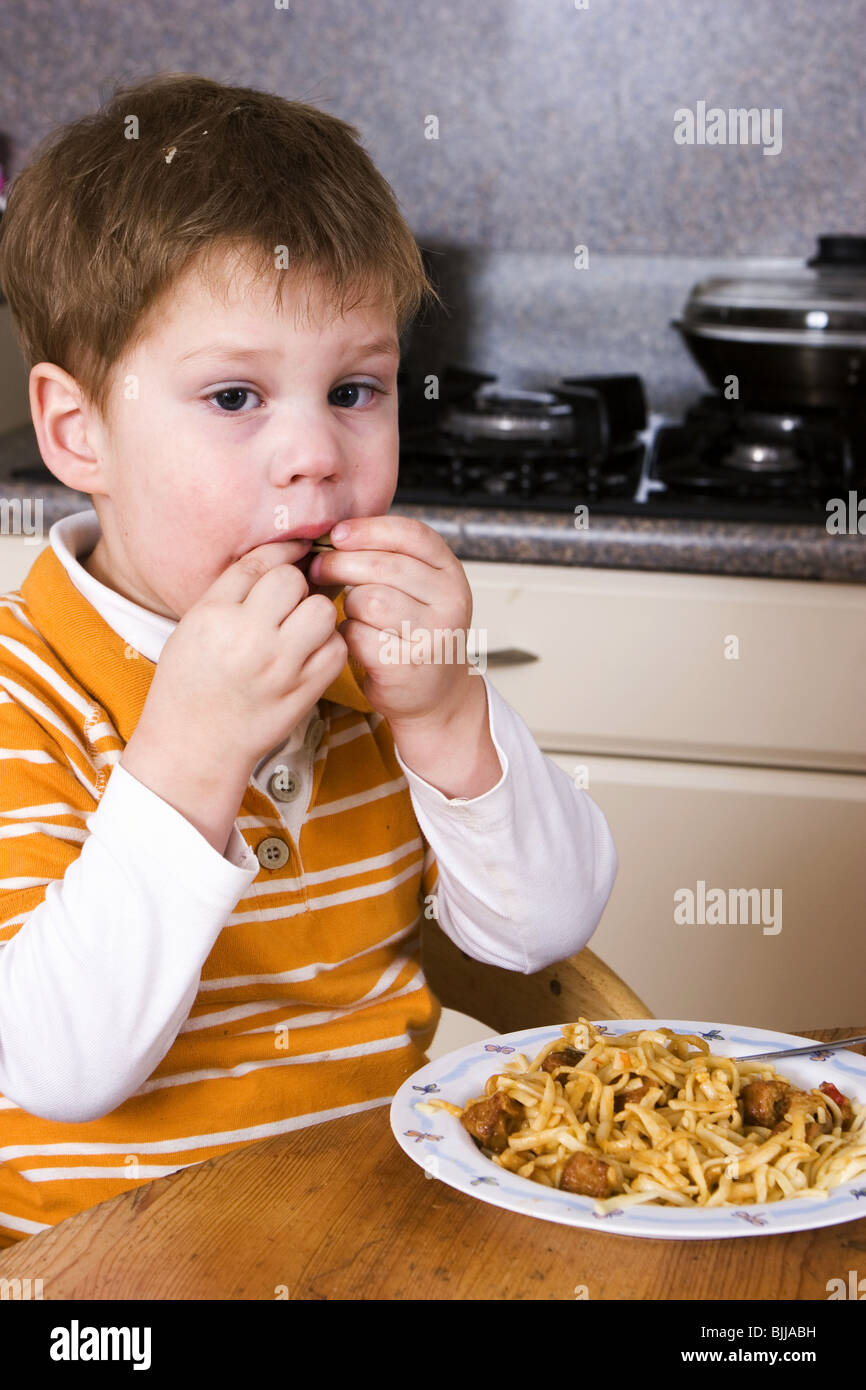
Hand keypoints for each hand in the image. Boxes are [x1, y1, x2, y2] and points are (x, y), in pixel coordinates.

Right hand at [132, 540, 347, 774]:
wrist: (196, 745)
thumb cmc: (191, 681)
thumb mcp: (194, 625)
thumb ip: (232, 590)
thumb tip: (280, 554)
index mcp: (213, 615)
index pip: (260, 562)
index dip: (283, 549)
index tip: (295, 548)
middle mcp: (247, 638)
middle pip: (294, 581)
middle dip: (295, 586)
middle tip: (286, 604)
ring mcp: (280, 667)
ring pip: (323, 611)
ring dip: (316, 614)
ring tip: (299, 629)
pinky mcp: (304, 692)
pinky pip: (336, 648)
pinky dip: (328, 645)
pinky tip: (308, 652)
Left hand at [306, 516, 475, 728]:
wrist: (436, 693)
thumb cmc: (417, 632)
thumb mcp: (420, 588)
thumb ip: (391, 558)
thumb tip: (338, 533)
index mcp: (451, 574)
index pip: (410, 535)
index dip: (368, 529)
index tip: (337, 534)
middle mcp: (450, 602)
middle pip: (382, 566)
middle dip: (341, 563)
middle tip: (320, 568)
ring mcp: (431, 636)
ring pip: (368, 600)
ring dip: (348, 603)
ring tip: (352, 611)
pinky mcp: (405, 666)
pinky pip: (358, 635)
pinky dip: (347, 634)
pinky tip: (355, 637)